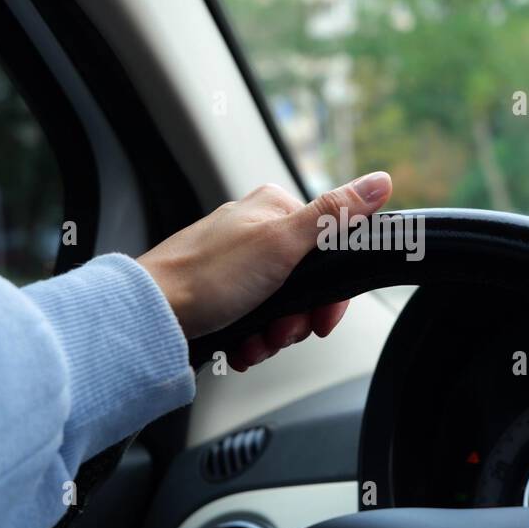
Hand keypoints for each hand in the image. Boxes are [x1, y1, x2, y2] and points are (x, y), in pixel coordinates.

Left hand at [139, 172, 392, 370]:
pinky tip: (239, 345)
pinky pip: (253, 322)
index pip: (329, 249)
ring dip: (272, 335)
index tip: (322, 318)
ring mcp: (236, 265)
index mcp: (273, 208)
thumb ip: (333, 215)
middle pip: (306, 285)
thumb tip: (380, 182)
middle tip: (280, 329)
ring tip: (252, 340)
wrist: (149, 316)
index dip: (330, 294)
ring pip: (280, 308)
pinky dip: (250, 340)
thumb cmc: (206, 275)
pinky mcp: (220, 295)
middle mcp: (255, 232)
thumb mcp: (282, 243)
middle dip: (295, 320)